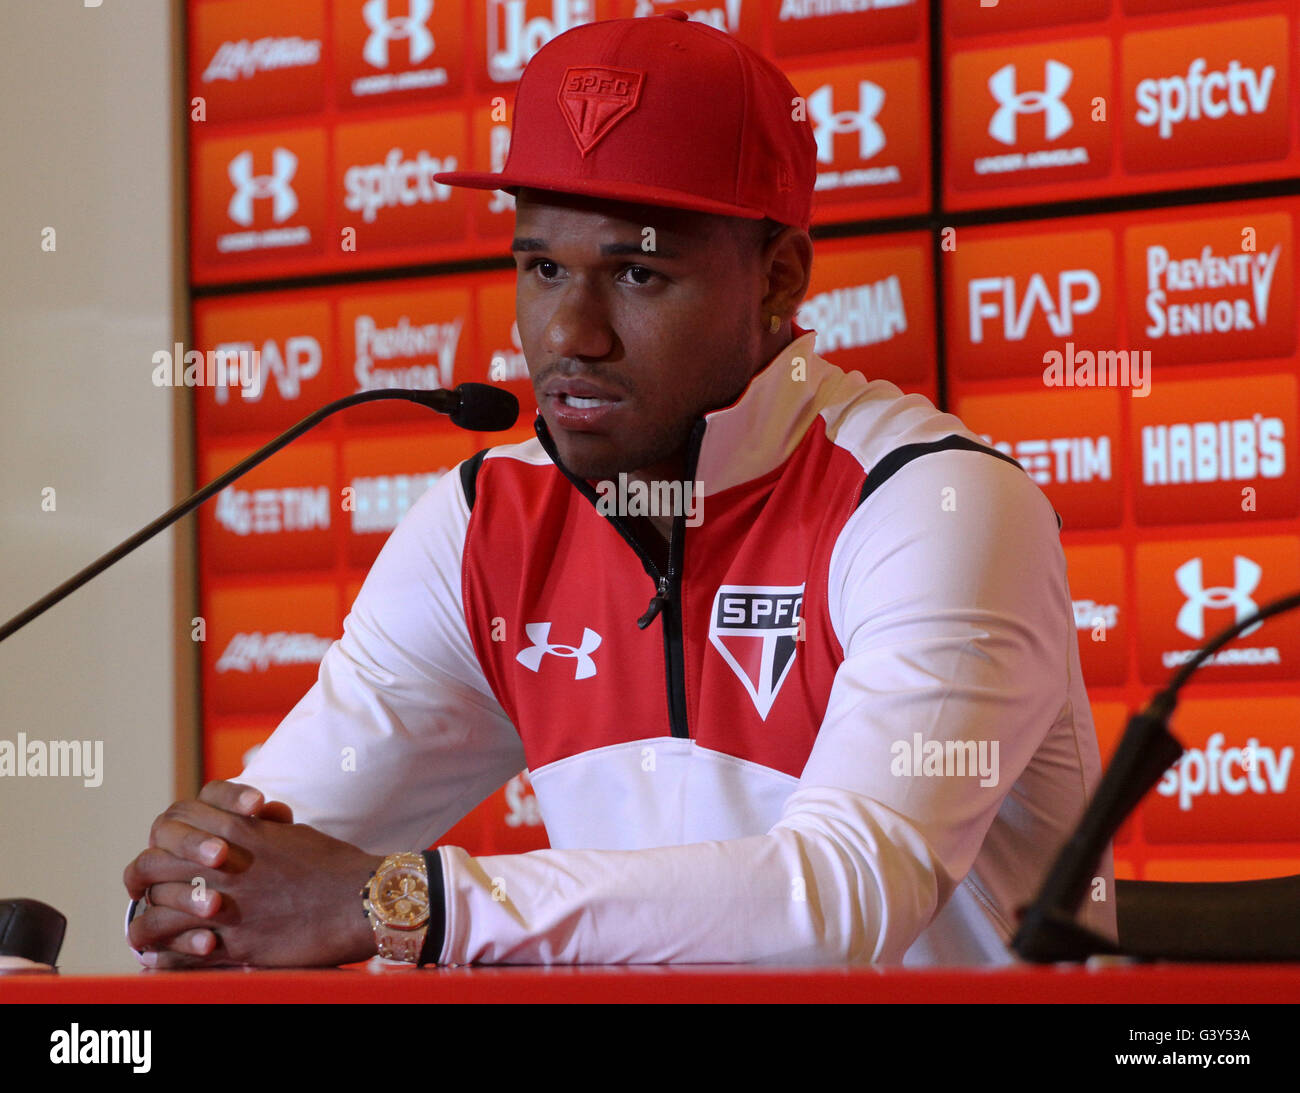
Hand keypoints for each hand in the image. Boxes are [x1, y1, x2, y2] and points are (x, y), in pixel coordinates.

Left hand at [124, 780, 382, 968]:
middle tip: (140, 887)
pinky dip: (161, 956)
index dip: (162, 835)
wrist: (361, 899)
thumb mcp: (289, 832)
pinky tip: (156, 959)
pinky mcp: (235, 940)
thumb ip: (255, 829)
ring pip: (157, 909)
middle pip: (154, 862)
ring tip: (142, 931)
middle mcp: (225, 862)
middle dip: (141, 876)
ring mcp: (227, 902)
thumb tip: (238, 827)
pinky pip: (178, 950)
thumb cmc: (332, 865)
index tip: (161, 848)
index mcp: (239, 828)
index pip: (176, 820)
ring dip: (145, 921)